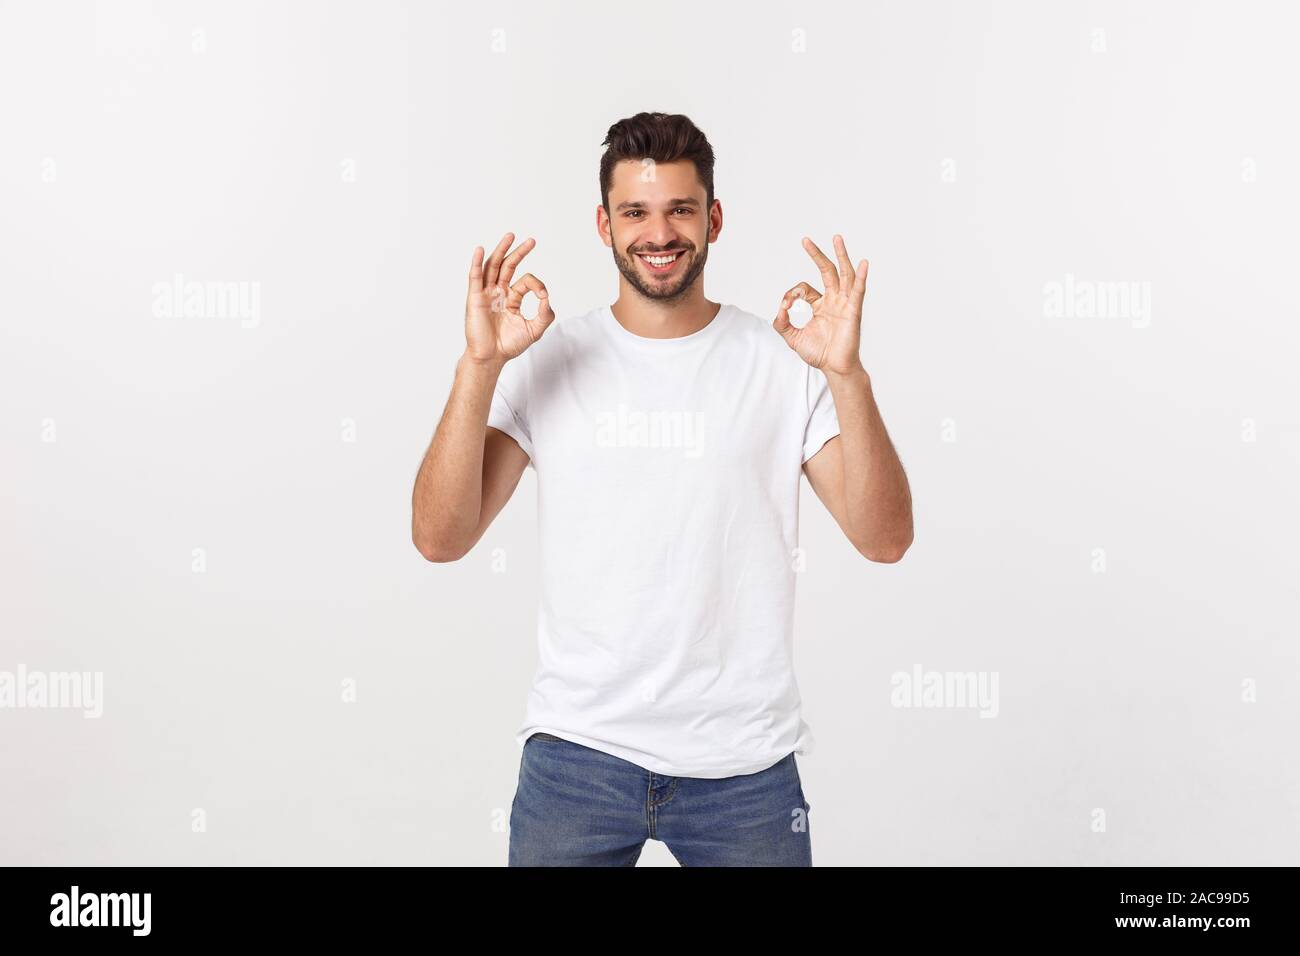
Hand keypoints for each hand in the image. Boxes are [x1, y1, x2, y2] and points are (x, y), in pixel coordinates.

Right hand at [464, 232, 555, 364]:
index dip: (537, 284)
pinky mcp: (474, 298)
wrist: (491, 357)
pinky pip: (475, 277)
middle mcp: (498, 293)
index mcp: (511, 298)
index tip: (543, 295)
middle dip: (519, 252)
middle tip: (531, 240)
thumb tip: (548, 298)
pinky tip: (480, 250)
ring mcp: (486, 294)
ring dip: (501, 250)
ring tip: (510, 236)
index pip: (525, 281)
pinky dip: (477, 263)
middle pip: (507, 266)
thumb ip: (545, 314)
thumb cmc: (509, 345)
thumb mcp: (534, 330)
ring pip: (492, 266)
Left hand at [773, 235, 867, 376]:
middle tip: (805, 240)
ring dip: (841, 256)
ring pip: (844, 275)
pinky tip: (863, 263)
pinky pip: (858, 291)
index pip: (805, 288)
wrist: (835, 368)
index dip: (792, 294)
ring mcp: (845, 304)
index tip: (785, 305)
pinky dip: (861, 277)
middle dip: (817, 255)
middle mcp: (834, 300)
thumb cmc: (820, 353)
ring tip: (837, 238)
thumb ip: (782, 324)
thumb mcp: (793, 338)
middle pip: (827, 271)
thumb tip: (779, 309)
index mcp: (821, 305)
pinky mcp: (854, 311)